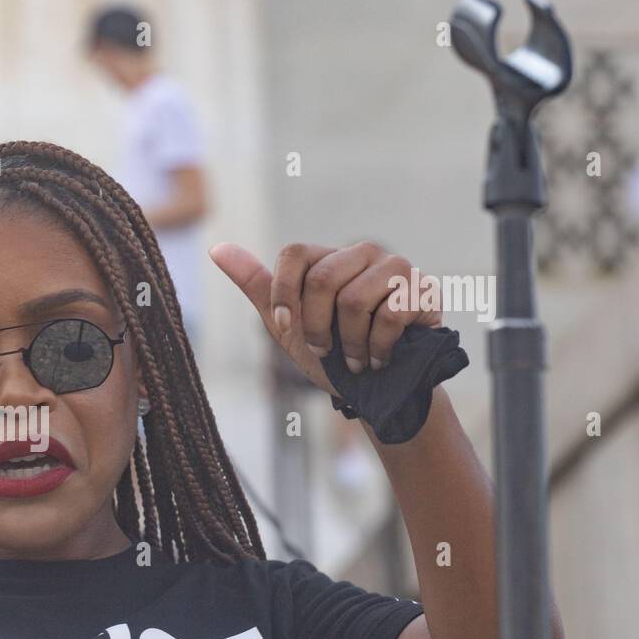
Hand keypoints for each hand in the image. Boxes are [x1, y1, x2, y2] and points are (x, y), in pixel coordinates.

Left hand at [209, 241, 441, 395]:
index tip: (287, 327)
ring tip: (354, 358)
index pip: (293, 254)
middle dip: (316, 327)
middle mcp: (362, 253)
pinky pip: (389, 314)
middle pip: (323, 278)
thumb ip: (256, 284)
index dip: (284, 295)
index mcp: (327, 258)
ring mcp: (395, 268)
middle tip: (324, 349)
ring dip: (348, 343)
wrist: (376, 390)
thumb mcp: (286, 324)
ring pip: (354, 299)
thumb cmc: (330, 353)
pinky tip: (380, 358)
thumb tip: (216, 248)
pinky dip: (377, 348)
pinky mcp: (422, 290)